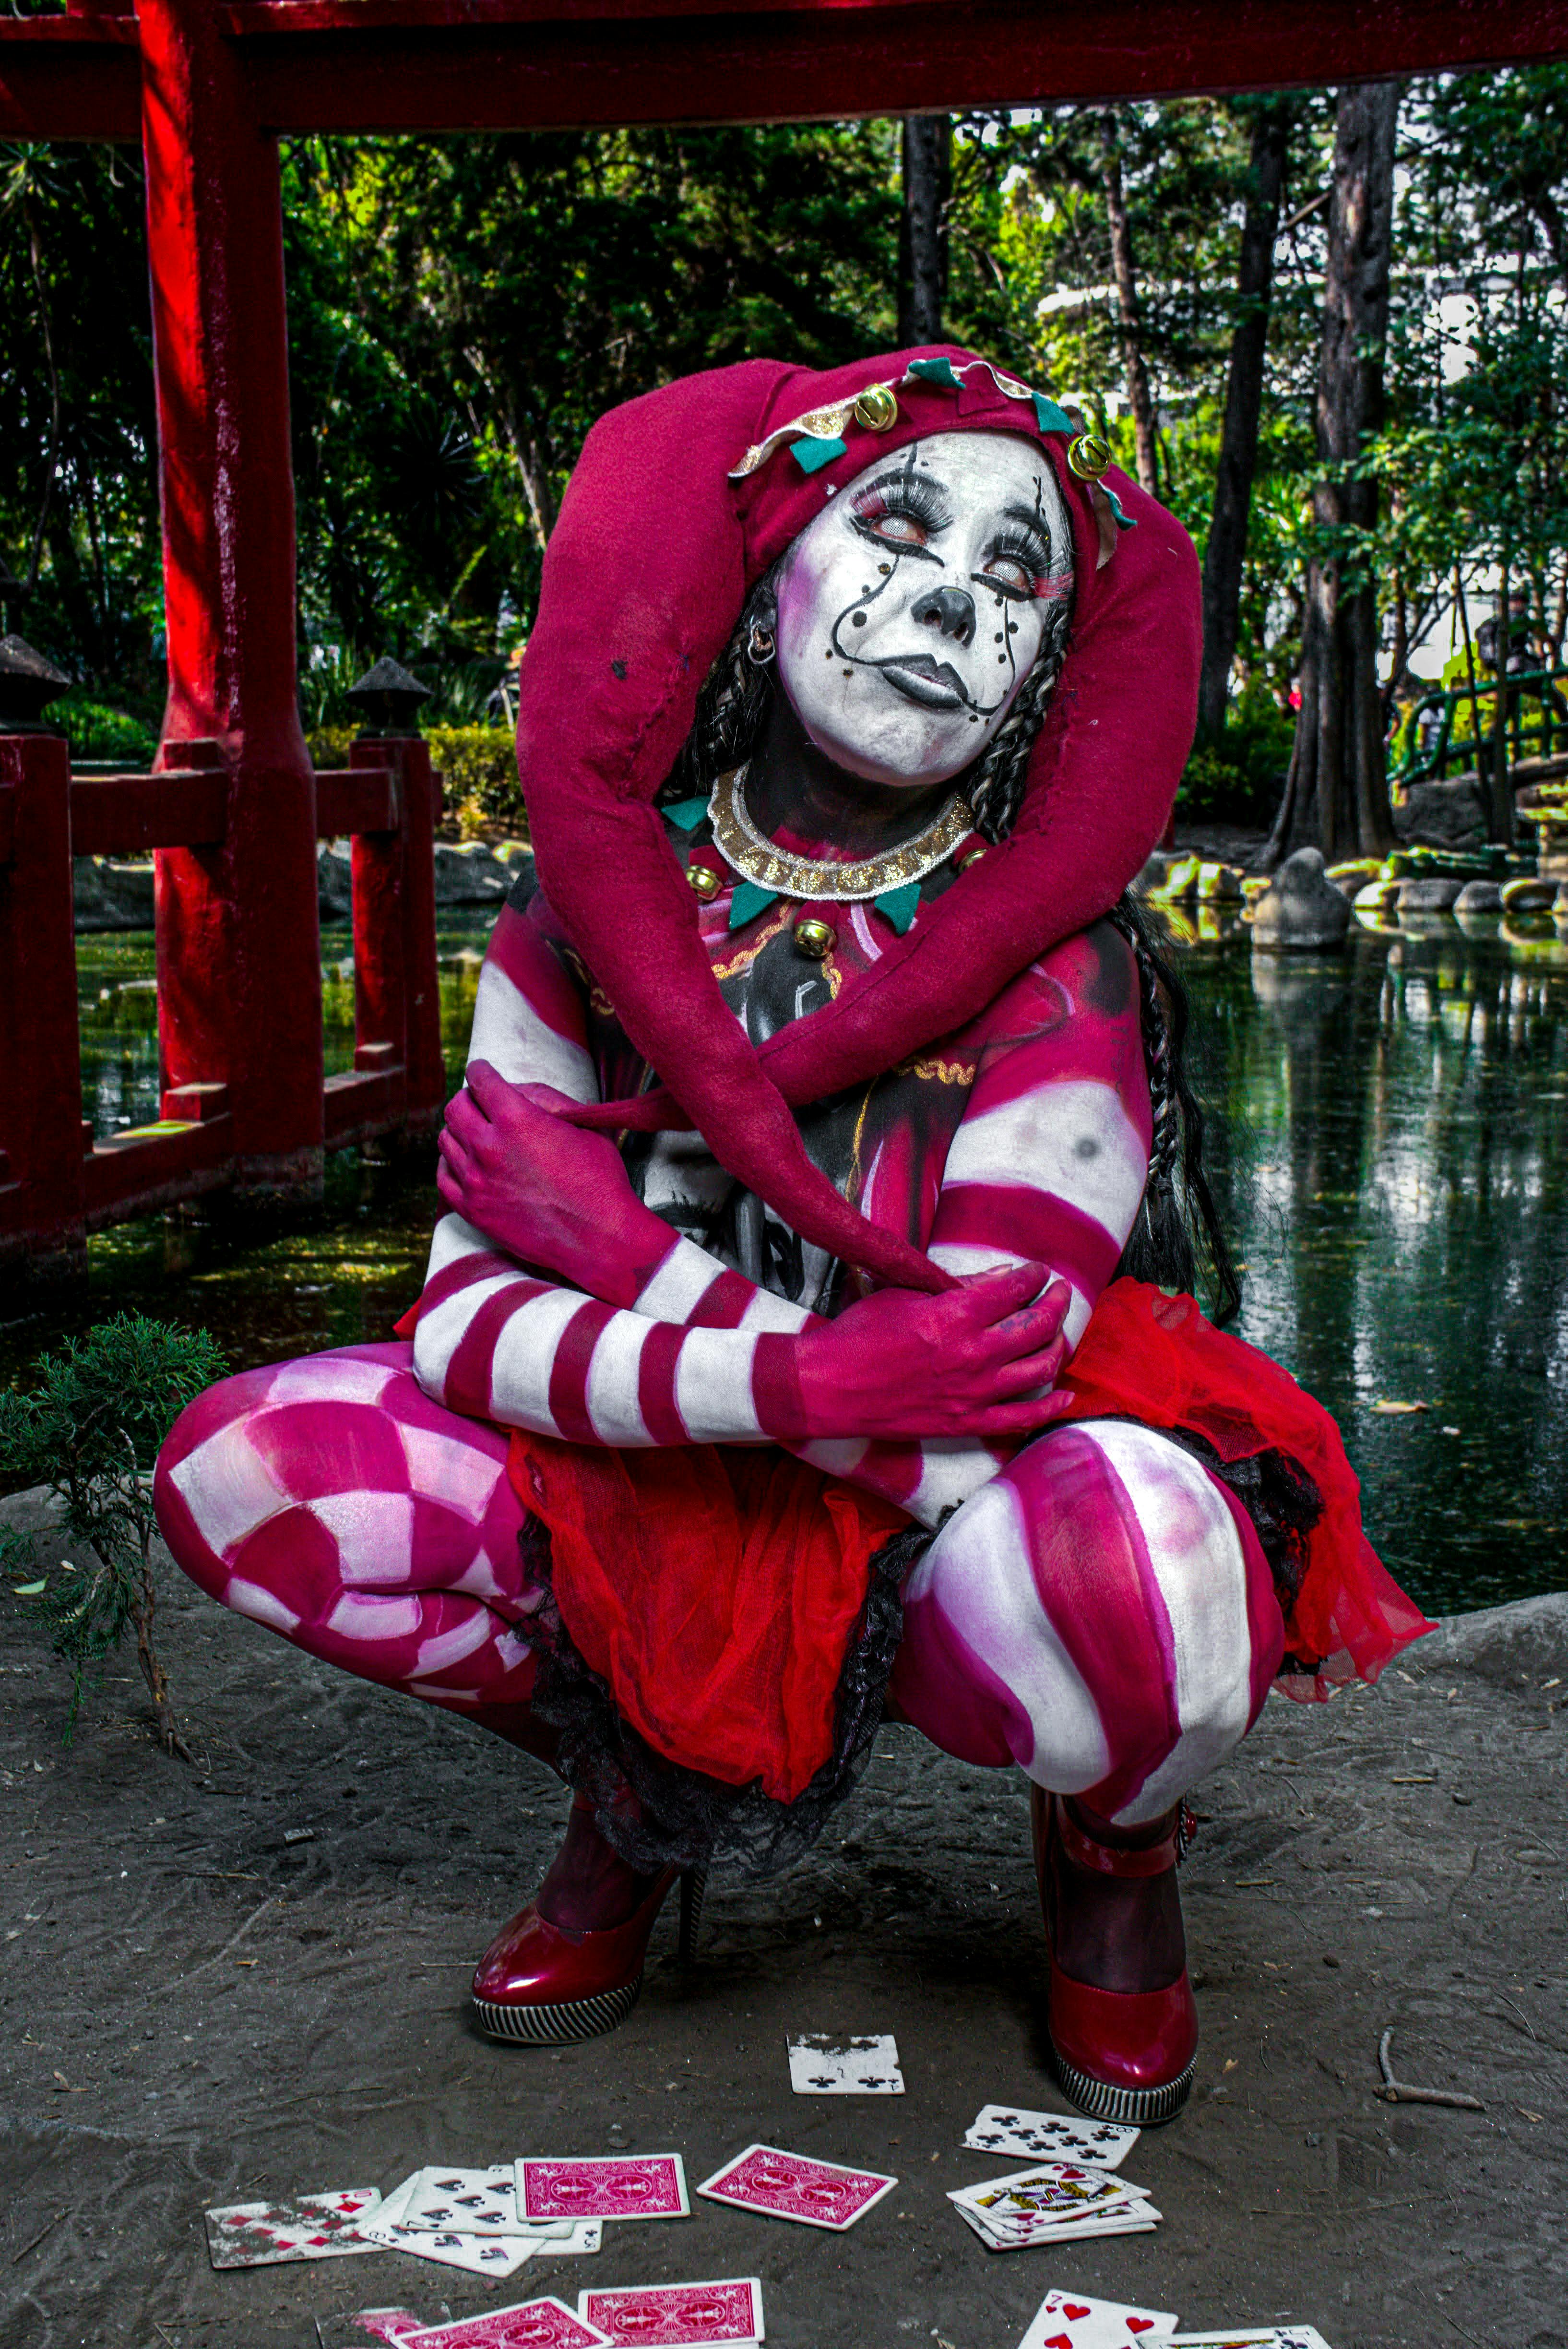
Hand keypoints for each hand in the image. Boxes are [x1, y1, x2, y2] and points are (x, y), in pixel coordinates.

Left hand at [436, 1060, 671, 1304]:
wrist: (600, 1240)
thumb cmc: (600, 1180)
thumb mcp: (583, 1126)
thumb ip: (546, 1099)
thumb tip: (514, 1090)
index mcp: (518, 1120)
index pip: (480, 1080)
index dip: (481, 1070)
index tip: (482, 1071)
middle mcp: (489, 1148)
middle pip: (456, 1107)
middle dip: (468, 1098)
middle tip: (480, 1102)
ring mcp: (477, 1182)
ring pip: (445, 1139)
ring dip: (458, 1129)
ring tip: (476, 1132)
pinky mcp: (473, 1210)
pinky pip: (443, 1175)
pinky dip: (450, 1161)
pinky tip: (464, 1160)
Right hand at [781, 1261, 1074, 1443]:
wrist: (829, 1388)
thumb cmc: (860, 1334)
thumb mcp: (906, 1294)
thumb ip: (958, 1286)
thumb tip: (1002, 1277)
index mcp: (956, 1315)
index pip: (1015, 1288)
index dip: (1033, 1275)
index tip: (1037, 1271)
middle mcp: (974, 1354)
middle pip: (1037, 1325)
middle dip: (1056, 1303)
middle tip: (1059, 1293)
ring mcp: (974, 1393)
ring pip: (1040, 1368)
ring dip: (1058, 1344)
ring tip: (1058, 1332)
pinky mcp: (968, 1423)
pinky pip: (1023, 1418)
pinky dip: (1050, 1407)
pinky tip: (1066, 1396)